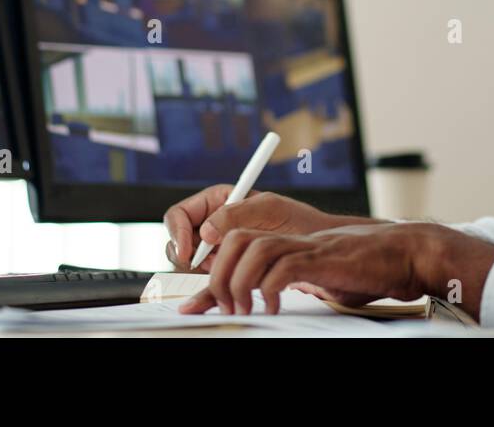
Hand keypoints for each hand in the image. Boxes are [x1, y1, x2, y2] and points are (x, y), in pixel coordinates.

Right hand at [163, 184, 371, 271]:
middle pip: (178, 241)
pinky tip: (232, 291)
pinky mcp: (229, 269)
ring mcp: (219, 248)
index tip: (189, 252)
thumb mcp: (269, 209)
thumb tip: (206, 232)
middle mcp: (214, 224)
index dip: (177, 233)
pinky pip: (209, 279)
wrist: (316, 249)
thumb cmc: (297, 222)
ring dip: (207, 271)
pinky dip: (216, 287)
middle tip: (207, 268)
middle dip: (187, 256)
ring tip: (235, 272)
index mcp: (218, 201)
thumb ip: (236, 214)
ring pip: (190, 264)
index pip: (179, 214)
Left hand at [177, 222, 462, 315]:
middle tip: (225, 308)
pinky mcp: (323, 256)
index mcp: (288, 240)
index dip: (213, 271)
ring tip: (242, 309)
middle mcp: (293, 236)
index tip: (198, 304)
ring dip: (238, 281)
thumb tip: (266, 300)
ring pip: (253, 248)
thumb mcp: (321, 277)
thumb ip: (295, 281)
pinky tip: (271, 306)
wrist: (405, 254)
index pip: (235, 242)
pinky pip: (283, 267)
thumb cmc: (367, 268)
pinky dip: (268, 288)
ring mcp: (307, 243)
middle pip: (235, 239)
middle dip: (218, 275)